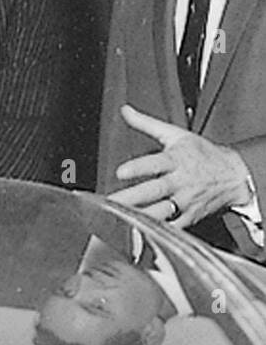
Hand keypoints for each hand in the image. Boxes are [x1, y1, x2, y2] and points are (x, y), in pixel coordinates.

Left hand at [107, 103, 251, 227]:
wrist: (234, 175)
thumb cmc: (202, 154)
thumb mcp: (176, 135)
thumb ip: (147, 123)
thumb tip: (125, 110)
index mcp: (176, 160)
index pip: (155, 163)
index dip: (138, 168)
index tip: (120, 172)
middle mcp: (180, 182)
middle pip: (155, 191)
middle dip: (132, 197)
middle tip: (110, 202)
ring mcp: (186, 201)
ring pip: (162, 211)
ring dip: (140, 217)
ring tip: (118, 220)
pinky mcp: (190, 217)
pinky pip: (172, 227)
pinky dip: (155, 231)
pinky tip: (136, 234)